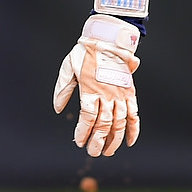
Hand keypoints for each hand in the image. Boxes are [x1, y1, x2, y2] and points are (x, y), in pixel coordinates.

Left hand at [52, 14, 141, 156]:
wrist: (107, 38)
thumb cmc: (85, 53)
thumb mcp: (68, 67)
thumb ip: (62, 89)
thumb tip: (58, 109)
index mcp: (90, 89)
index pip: (88, 117)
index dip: (83, 132)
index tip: (79, 141)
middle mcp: (107, 94)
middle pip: (103, 124)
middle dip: (98, 141)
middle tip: (93, 152)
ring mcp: (120, 94)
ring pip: (119, 122)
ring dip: (114, 139)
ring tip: (108, 151)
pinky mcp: (129, 92)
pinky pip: (134, 114)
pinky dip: (134, 129)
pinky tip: (130, 142)